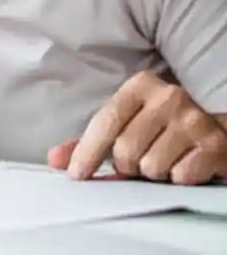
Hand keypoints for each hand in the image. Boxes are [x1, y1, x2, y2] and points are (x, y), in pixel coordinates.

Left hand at [47, 71, 226, 184]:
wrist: (217, 134)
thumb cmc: (161, 131)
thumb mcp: (125, 126)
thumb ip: (89, 141)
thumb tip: (54, 160)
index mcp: (140, 86)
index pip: (105, 122)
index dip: (88, 152)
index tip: (77, 174)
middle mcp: (168, 96)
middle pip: (126, 149)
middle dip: (128, 165)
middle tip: (139, 161)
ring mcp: (194, 119)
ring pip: (152, 166)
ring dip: (154, 173)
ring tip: (164, 160)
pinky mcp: (214, 144)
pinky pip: (181, 176)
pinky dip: (178, 178)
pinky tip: (184, 165)